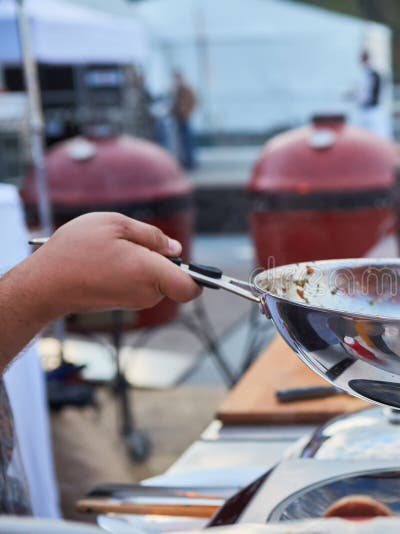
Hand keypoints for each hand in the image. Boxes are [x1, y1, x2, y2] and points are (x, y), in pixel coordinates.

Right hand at [0, 212, 201, 368]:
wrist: (43, 284)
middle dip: (164, 258)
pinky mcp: (125, 303)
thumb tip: (175, 248)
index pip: (191, 287)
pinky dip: (133, 270)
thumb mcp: (115, 223)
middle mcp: (147, 293)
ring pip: (157, 279)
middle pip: (175, 277)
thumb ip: (152, 235)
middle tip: (132, 242)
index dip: (199, 276)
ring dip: (145, 262)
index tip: (196, 263)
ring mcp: (136, 301)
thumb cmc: (75, 251)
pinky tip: (109, 260)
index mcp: (150, 273)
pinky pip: (142, 283)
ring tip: (114, 249)